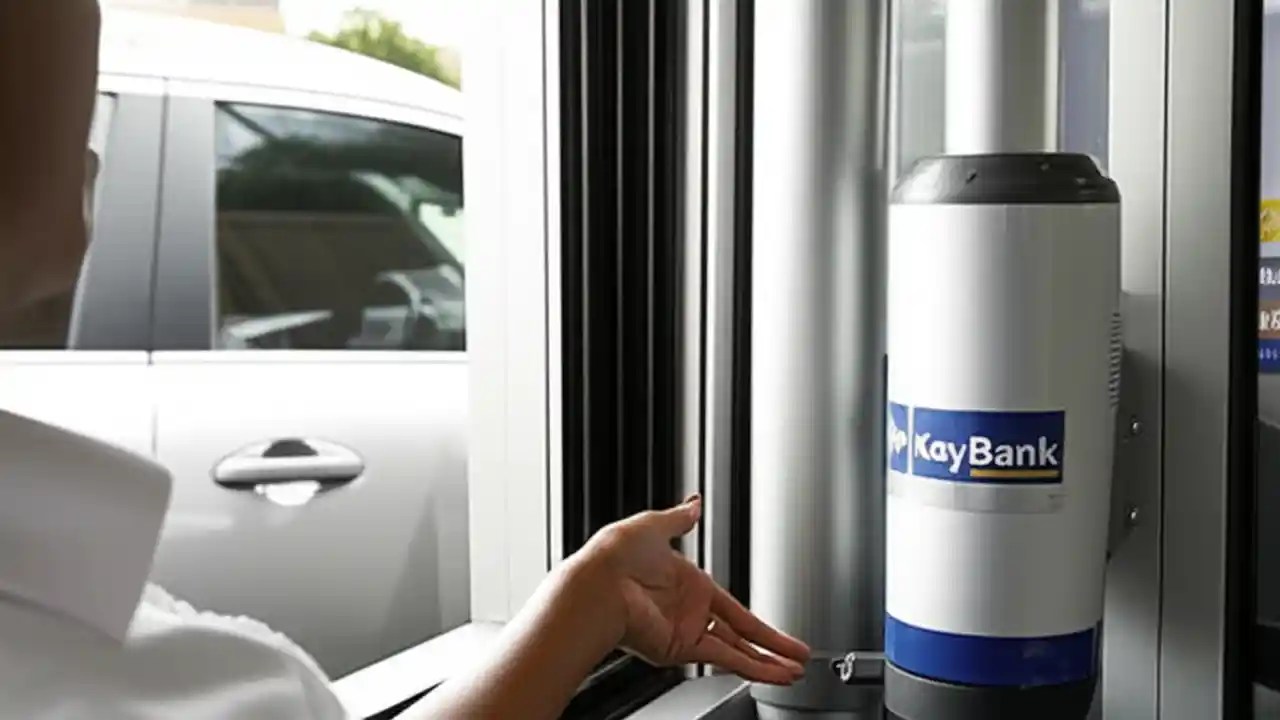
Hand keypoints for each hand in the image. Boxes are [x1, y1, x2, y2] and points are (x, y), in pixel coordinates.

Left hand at [576, 496, 809, 684]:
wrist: (597, 584)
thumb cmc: (615, 554)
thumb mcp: (653, 525)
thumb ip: (679, 519)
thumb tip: (694, 505)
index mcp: (687, 583)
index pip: (733, 606)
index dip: (756, 621)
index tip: (775, 632)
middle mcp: (688, 611)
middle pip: (740, 633)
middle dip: (770, 647)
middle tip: (796, 659)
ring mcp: (685, 632)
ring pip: (737, 651)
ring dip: (767, 663)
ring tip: (794, 672)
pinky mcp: (681, 648)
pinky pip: (725, 658)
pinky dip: (752, 667)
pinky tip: (775, 673)